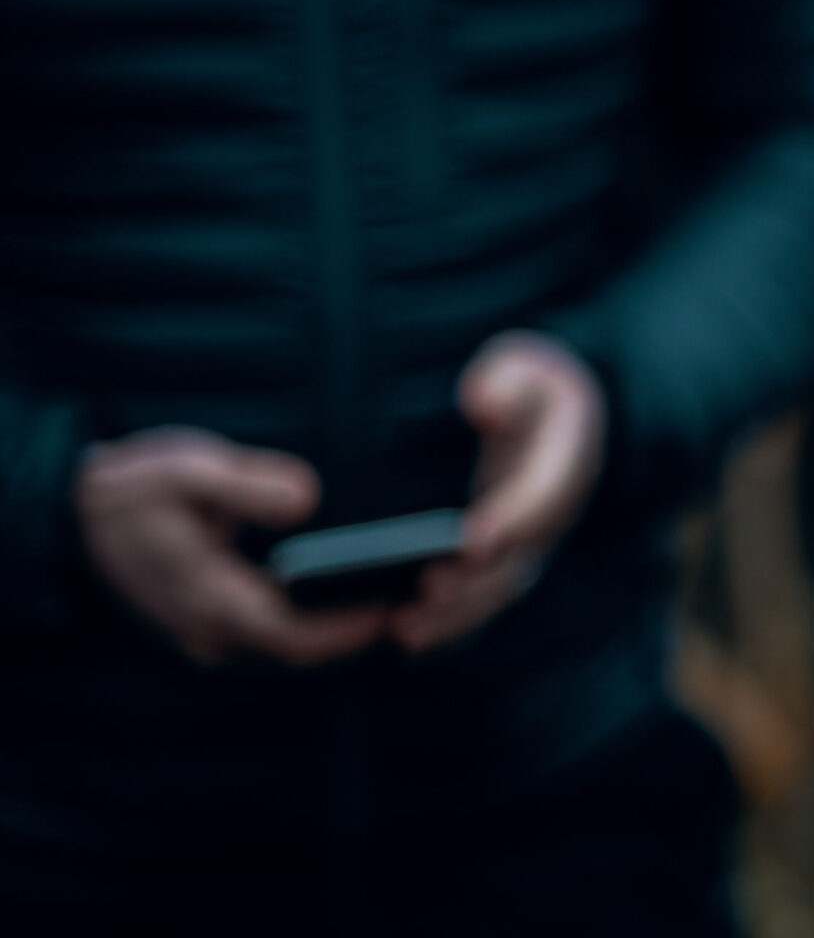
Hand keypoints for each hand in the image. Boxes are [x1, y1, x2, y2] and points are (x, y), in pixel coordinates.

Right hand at [77, 427, 387, 666]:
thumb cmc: (136, 485)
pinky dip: (322, 628)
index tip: (402, 610)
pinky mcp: (214, 628)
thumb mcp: (181, 468)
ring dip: (346, 636)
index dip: (349, 630)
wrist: (77, 511)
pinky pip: (279, 640)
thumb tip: (308, 497)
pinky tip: (366, 598)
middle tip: (428, 610)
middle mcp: (208, 633)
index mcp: (205, 600)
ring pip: (292, 653)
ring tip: (411, 604)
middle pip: (302, 654)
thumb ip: (242, 482)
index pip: (291, 636)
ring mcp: (209, 636)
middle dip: (361, 636)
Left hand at [390, 330, 604, 653]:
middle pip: (520, 558)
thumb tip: (483, 400)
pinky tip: (401, 635)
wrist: (545, 415)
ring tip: (406, 629)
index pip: (546, 494)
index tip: (473, 539)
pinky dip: (446, 623)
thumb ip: (510, 377)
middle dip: (476, 582)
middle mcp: (551, 514)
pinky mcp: (498, 563)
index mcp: (568, 459)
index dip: (513, 518)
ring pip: (496, 591)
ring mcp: (526, 545)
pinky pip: (477, 602)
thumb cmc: (527, 386)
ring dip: (456, 614)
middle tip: (428, 593)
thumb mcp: (527, 365)